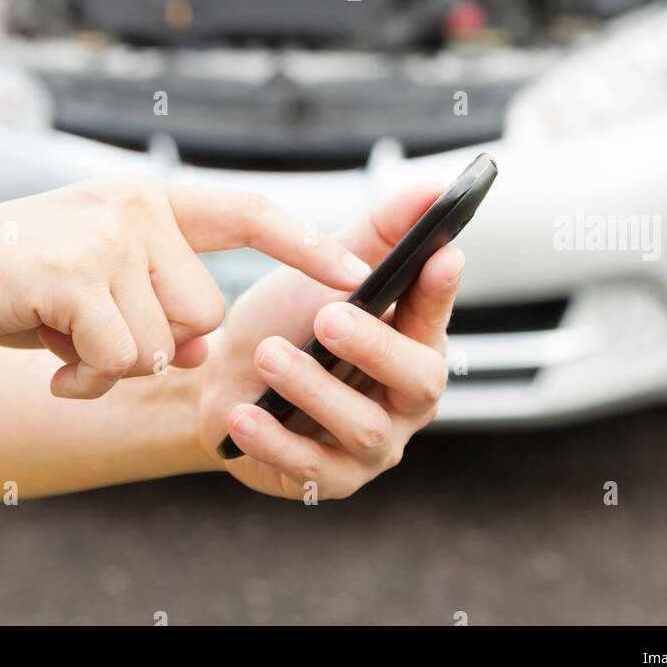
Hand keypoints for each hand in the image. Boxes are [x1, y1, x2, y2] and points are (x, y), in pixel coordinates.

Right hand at [0, 178, 371, 399]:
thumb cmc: (12, 283)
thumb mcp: (97, 282)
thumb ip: (155, 298)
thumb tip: (201, 346)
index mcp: (147, 199)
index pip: (247, 211)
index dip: (306, 243)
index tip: (355, 272)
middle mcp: (134, 205)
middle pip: (204, 309)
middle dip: (156, 343)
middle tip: (91, 338)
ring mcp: (105, 234)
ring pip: (163, 340)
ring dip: (113, 360)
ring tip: (60, 336)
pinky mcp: (72, 272)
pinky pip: (120, 355)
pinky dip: (84, 372)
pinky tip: (45, 352)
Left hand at [195, 184, 460, 498]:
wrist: (224, 380)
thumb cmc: (287, 320)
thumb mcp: (326, 268)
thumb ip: (382, 231)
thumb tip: (434, 187)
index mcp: (414, 341)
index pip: (436, 313)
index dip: (441, 288)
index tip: (442, 253)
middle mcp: (405, 397)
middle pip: (416, 379)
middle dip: (373, 345)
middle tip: (327, 316)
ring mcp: (372, 445)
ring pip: (359, 424)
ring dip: (312, 387)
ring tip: (269, 354)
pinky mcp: (330, 479)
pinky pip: (310, 465)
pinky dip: (273, 438)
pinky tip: (243, 414)